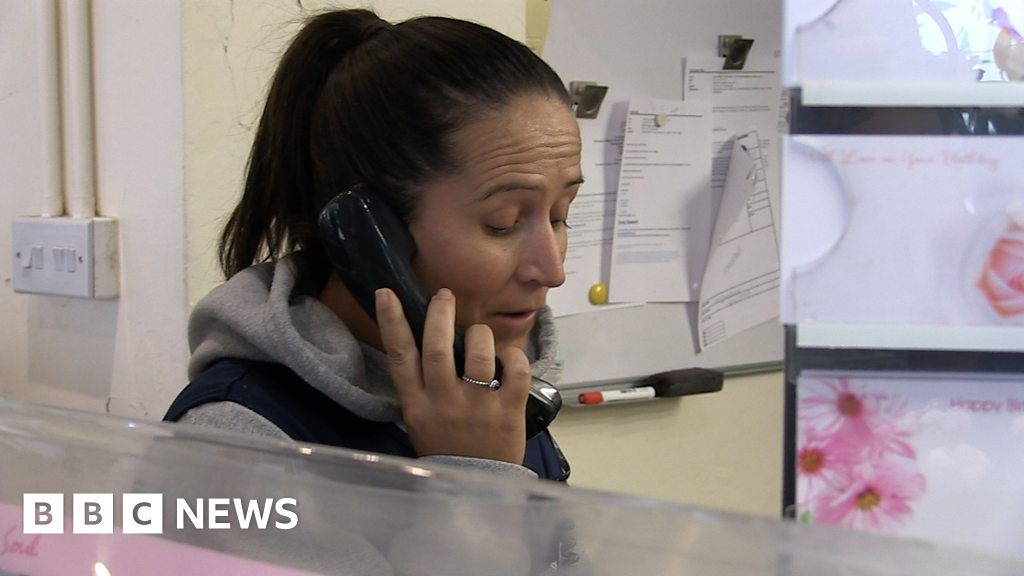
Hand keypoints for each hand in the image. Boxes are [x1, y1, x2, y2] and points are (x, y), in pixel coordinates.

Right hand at [375, 287, 530, 462]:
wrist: (473, 485)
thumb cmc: (444, 448)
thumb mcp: (419, 419)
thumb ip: (421, 385)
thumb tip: (428, 340)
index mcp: (416, 404)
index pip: (400, 356)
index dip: (392, 322)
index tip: (386, 293)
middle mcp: (444, 402)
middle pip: (438, 348)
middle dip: (440, 315)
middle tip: (445, 295)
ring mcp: (478, 406)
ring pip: (478, 353)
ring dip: (480, 334)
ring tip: (479, 332)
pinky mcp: (508, 411)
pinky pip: (515, 371)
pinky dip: (513, 356)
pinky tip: (509, 357)